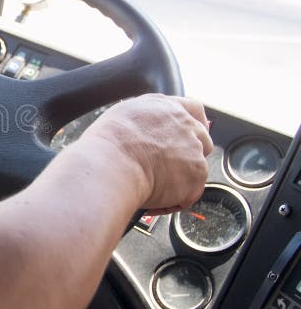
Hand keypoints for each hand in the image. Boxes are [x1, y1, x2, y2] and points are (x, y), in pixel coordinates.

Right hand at [81, 94, 212, 212]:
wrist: (111, 164)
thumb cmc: (107, 143)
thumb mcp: (121, 116)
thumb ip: (142, 120)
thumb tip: (140, 131)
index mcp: (166, 108)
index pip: (193, 109)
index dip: (194, 122)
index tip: (191, 131)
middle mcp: (184, 125)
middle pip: (201, 139)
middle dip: (188, 154)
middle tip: (166, 168)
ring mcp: (194, 150)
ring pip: (195, 168)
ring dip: (178, 179)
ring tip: (150, 187)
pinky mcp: (196, 174)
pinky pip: (189, 193)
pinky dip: (173, 201)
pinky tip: (151, 200)